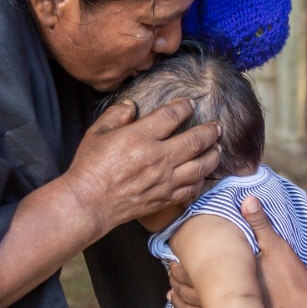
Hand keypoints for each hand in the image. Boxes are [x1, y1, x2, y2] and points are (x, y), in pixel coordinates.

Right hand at [60, 99, 220, 235]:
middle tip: (217, 127)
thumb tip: (132, 106)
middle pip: (195, 140)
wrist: (88, 202)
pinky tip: (203, 176)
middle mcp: (158, 158)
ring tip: (218, 149)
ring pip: (200, 166)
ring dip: (213, 155)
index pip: (172, 116)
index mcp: (140, 137)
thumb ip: (116, 115)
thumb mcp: (97, 132)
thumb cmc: (89, 167)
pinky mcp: (164, 198)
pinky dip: (201, 181)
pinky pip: (191, 189)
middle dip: (210, 131)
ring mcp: (164, 180)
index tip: (190, 104)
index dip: (184, 107)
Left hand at [174, 196, 306, 307]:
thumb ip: (260, 224)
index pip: (196, 272)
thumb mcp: (278, 248)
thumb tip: (247, 199)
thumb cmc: (292, 283)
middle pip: (192, 292)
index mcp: (229, 278)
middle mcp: (223, 300)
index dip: (183, 267)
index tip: (173, 260)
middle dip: (179, 283)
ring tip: (171, 298)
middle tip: (171, 275)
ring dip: (181, 305)